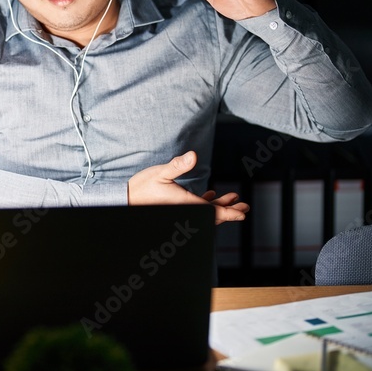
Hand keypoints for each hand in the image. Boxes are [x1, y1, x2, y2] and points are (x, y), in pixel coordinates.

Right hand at [128, 151, 248, 223]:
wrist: (126, 198)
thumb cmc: (142, 186)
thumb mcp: (161, 173)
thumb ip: (178, 165)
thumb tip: (193, 155)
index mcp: (185, 204)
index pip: (212, 211)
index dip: (229, 213)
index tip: (242, 213)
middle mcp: (185, 211)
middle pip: (212, 214)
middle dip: (230, 210)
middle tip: (244, 207)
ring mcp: (181, 211)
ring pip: (205, 212)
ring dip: (219, 206)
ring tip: (233, 198)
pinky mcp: (177, 208)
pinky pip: (196, 209)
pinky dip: (206, 203)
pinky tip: (211, 194)